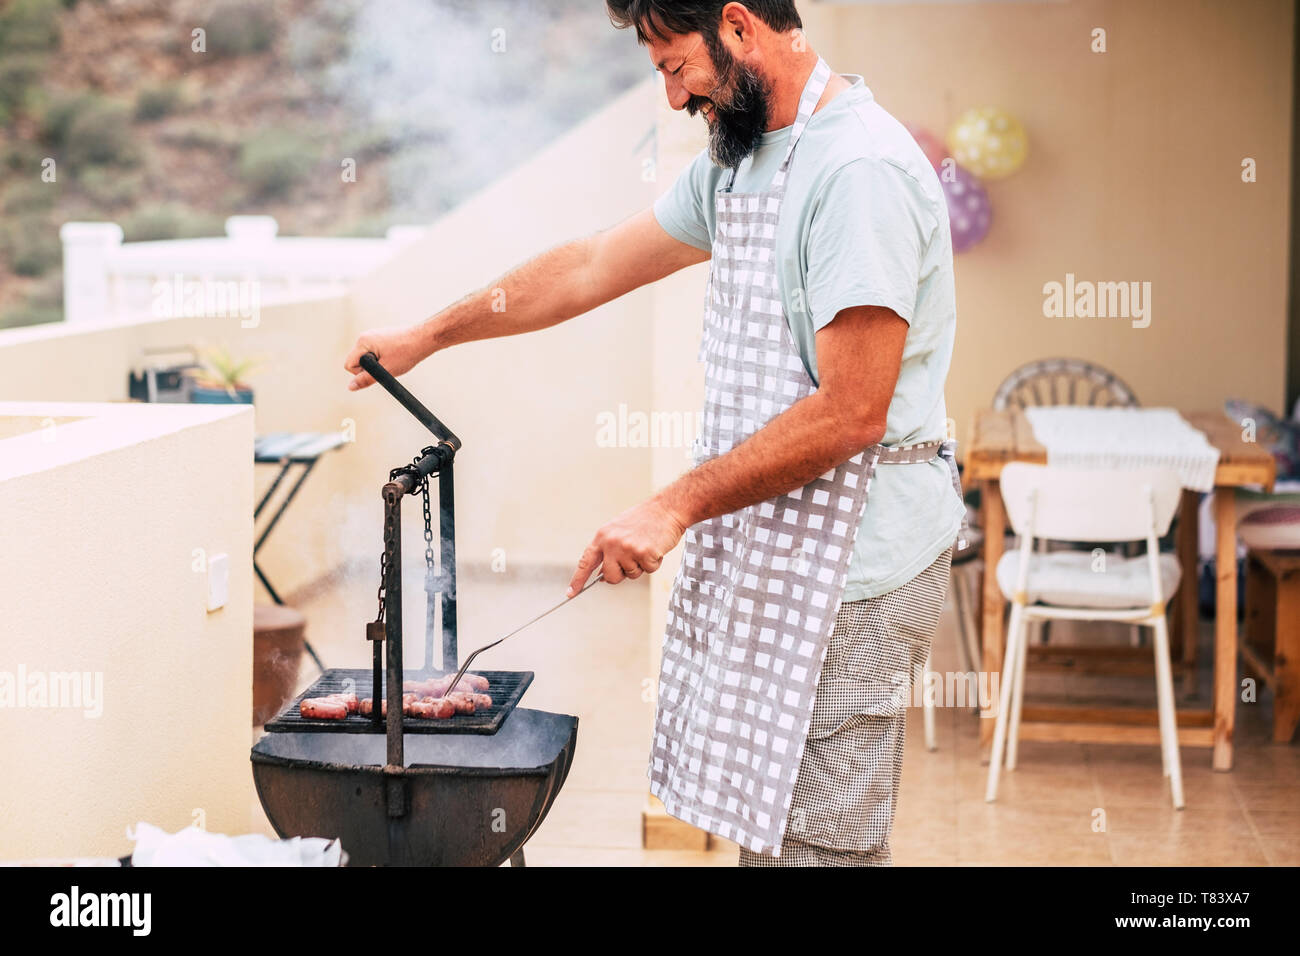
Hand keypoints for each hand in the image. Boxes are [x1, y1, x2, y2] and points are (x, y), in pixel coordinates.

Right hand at [343, 325, 428, 390]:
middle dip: (369, 368)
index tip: (379, 371)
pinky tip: (394, 356)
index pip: (349, 364)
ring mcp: (372, 336)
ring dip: (376, 363)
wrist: (423, 340)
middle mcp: (364, 336)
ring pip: (366, 358)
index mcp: (363, 342)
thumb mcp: (385, 371)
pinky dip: (381, 358)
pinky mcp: (379, 338)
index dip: (361, 373)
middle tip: (388, 365)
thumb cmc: (406, 353)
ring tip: (393, 360)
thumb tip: (350, 387)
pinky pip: (373, 353)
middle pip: (356, 361)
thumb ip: (366, 379)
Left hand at [567, 497, 687, 595]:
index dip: (578, 579)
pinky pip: (648, 570)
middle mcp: (612, 543)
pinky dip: (655, 563)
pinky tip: (656, 547)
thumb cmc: (644, 521)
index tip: (571, 593)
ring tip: (647, 546)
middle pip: (610, 577)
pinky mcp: (644, 553)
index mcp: (602, 536)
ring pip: (632, 575)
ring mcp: (627, 548)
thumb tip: (602, 576)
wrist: (666, 509)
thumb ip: (609, 551)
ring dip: (641, 565)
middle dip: (622, 574)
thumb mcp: (619, 531)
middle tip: (634, 559)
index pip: (586, 562)